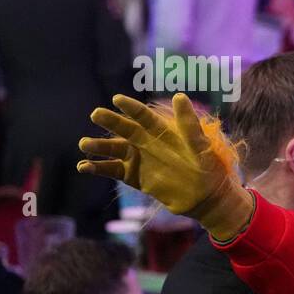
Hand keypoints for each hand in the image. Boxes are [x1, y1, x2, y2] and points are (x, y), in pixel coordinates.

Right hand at [77, 93, 253, 241]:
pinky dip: (97, 168)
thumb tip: (180, 96)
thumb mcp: (201, 145)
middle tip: (96, 114)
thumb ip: (189, 124)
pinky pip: (112, 170)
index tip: (117, 99)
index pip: (144, 116)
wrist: (208, 197)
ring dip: (99, 146)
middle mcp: (147, 143)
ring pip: (114, 149)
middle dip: (110, 121)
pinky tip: (83, 166)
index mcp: (163, 132)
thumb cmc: (209, 168)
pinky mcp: (134, 177)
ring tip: (85, 144)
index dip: (132, 107)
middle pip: (124, 129)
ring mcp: (139, 159)